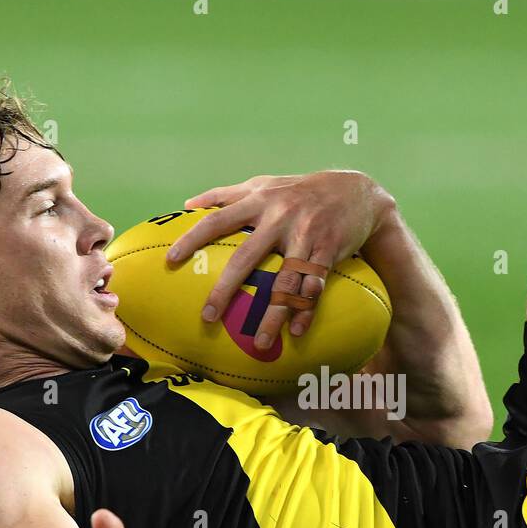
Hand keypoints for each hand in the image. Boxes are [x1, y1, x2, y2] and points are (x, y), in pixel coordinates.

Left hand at [165, 171, 396, 349]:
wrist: (356, 190)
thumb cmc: (300, 190)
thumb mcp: (263, 183)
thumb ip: (225, 193)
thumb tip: (187, 204)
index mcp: (259, 200)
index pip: (218, 219)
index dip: (192, 238)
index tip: (170, 260)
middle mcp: (280, 216)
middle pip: (246, 256)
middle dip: (226, 289)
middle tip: (208, 317)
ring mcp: (306, 234)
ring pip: (284, 280)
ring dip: (272, 314)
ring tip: (260, 343)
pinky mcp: (328, 249)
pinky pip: (314, 286)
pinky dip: (306, 310)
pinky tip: (297, 332)